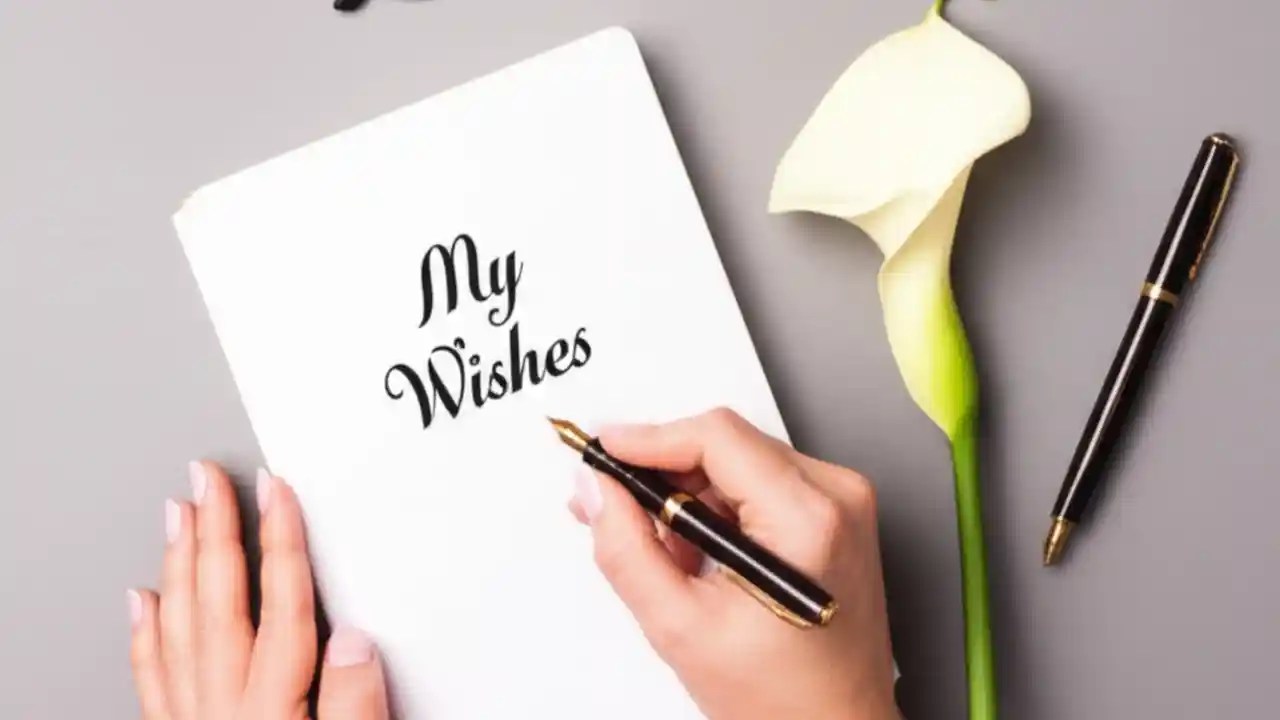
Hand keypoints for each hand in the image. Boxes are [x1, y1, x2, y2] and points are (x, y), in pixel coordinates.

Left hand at [127, 461, 389, 718]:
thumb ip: (354, 704)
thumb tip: (354, 641)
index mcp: (274, 708)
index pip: (282, 606)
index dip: (281, 540)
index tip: (277, 491)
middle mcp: (225, 708)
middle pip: (219, 603)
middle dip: (215, 531)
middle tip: (208, 480)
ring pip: (179, 628)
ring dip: (179, 564)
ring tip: (180, 514)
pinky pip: (151, 673)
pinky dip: (147, 630)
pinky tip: (145, 598)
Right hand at [569, 409, 899, 719]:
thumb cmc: (782, 699)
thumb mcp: (680, 627)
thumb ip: (626, 548)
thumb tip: (596, 489)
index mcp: (808, 519)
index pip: (715, 436)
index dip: (648, 438)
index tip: (604, 448)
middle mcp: (837, 497)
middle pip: (726, 445)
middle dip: (662, 473)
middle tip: (614, 504)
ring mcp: (843, 503)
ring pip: (740, 462)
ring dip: (689, 496)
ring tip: (665, 554)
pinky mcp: (838, 514)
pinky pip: (762, 483)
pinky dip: (719, 509)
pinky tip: (699, 555)